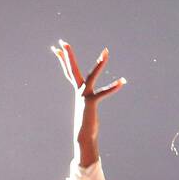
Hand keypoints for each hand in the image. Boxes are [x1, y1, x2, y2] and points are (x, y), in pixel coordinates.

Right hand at [51, 40, 125, 166]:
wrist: (83, 138)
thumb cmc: (86, 125)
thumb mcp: (85, 109)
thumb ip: (85, 104)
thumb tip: (84, 105)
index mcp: (78, 91)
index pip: (68, 72)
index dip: (62, 60)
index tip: (55, 48)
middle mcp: (79, 91)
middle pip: (72, 70)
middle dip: (68, 55)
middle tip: (63, 41)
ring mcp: (84, 96)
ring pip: (92, 76)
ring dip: (100, 64)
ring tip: (106, 52)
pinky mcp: (91, 103)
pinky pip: (103, 93)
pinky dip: (113, 88)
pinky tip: (122, 82)